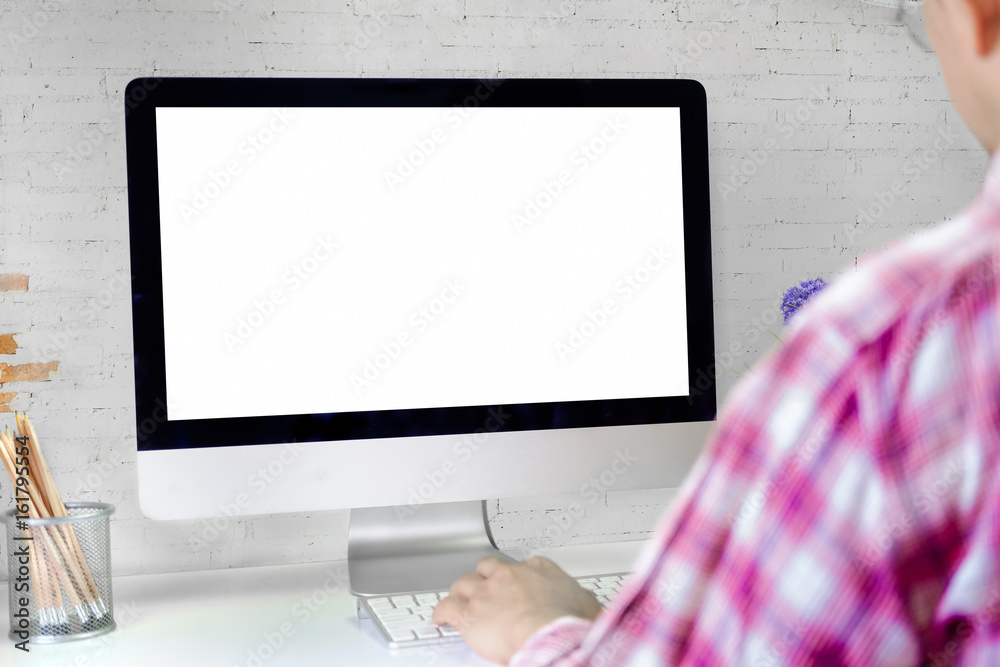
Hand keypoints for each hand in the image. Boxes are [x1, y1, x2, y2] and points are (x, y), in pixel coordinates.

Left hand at [432, 556, 601, 663]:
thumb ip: (582, 600)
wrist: (549, 633)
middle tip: (486, 590)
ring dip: (462, 592)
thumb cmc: (568, 622)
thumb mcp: (586, 604)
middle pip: (489, 568)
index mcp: (538, 569)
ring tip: (461, 600)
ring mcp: (487, 592)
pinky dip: (442, 612)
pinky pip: (447, 607)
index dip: (518, 578)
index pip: (524, 566)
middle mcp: (509, 575)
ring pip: (465, 583)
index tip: (519, 586)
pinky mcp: (470, 613)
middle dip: (485, 578)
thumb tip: (590, 605)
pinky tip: (441, 617)